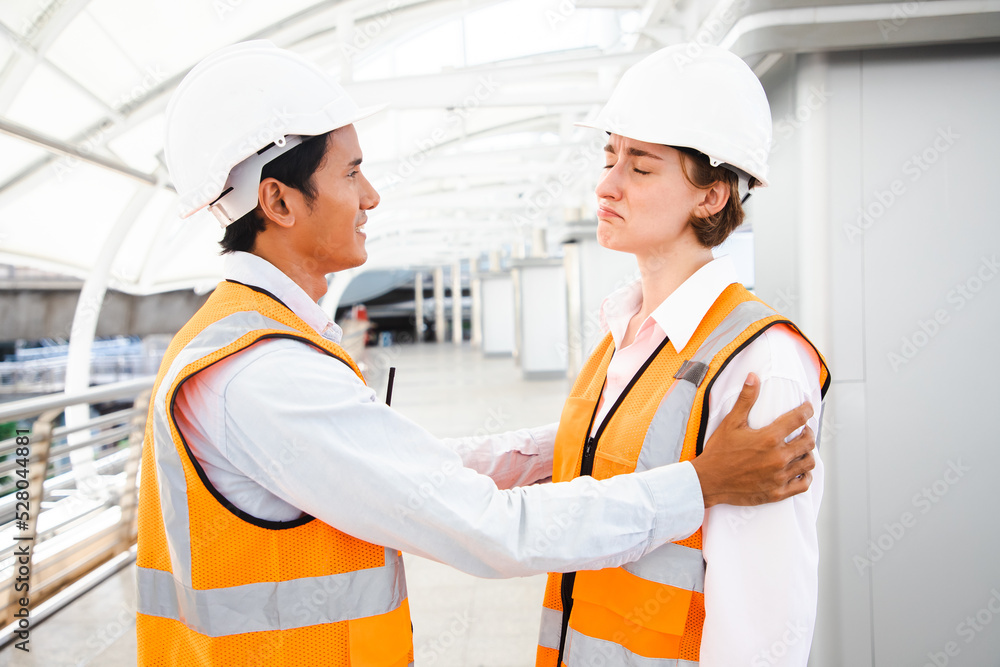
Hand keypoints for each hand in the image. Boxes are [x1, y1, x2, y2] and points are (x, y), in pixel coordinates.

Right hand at [690, 373, 814, 506]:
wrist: (708, 481)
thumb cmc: (719, 451)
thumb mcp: (731, 423)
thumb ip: (746, 399)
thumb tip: (753, 376)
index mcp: (769, 438)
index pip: (799, 418)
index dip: (806, 410)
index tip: (807, 408)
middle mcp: (778, 457)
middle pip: (808, 441)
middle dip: (808, 432)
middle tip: (802, 430)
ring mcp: (779, 477)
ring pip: (808, 462)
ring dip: (808, 453)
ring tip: (800, 449)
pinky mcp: (777, 492)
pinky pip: (803, 484)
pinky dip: (805, 476)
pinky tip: (799, 470)